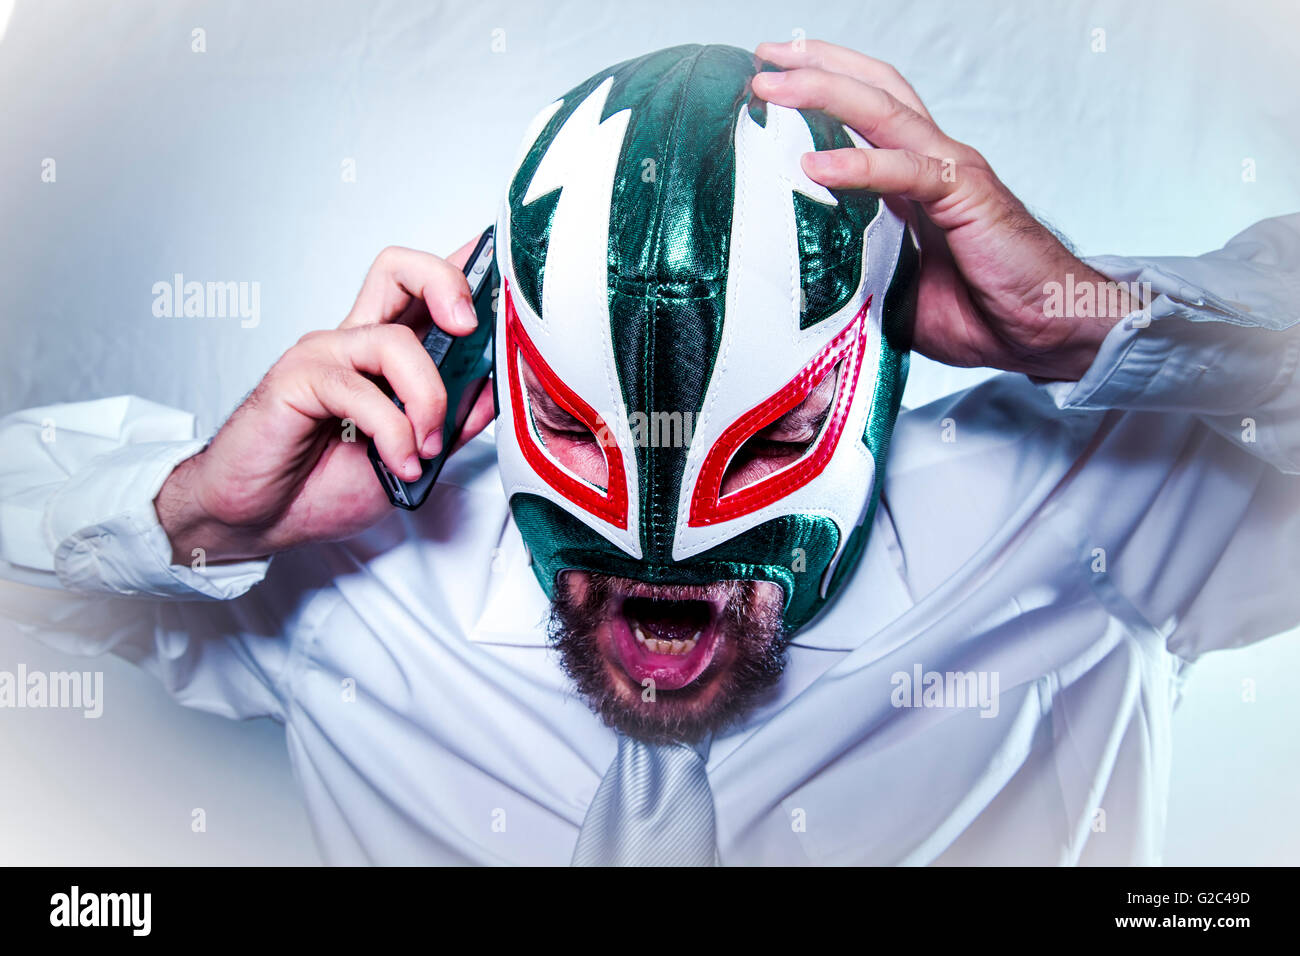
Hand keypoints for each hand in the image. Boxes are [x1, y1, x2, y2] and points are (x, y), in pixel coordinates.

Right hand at [155, 241, 496, 562]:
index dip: (464, 268)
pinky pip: (360, 390)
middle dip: (447, 282)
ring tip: (425, 447)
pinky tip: (397, 462)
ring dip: (427, 400)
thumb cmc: (324, 483)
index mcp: (384, 354)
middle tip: (470, 327)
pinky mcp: (296, 381)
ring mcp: (324, 356)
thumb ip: (455, 419)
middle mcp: (354, 342)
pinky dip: (392, 431)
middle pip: (398, 269)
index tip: (504, 270)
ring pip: (395, 341)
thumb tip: (499, 386)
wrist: (261, 518)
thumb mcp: (416, 455)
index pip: (424, 290)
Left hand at [753, 39, 1132, 380]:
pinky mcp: (966, 195)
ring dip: (822, 92)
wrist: (1047, 330)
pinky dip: (858, 165)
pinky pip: (906, 170)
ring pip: (883, 111)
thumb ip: (853, 268)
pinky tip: (815, 165)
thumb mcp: (894, 287)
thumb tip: (799, 282)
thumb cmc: (980, 310)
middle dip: (814, 66)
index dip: (820, 90)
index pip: (866, 111)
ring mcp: (952, 170)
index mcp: (916, 176)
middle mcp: (934, 159)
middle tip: (762, 60)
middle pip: (872, 88)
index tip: (768, 85)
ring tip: (770, 87)